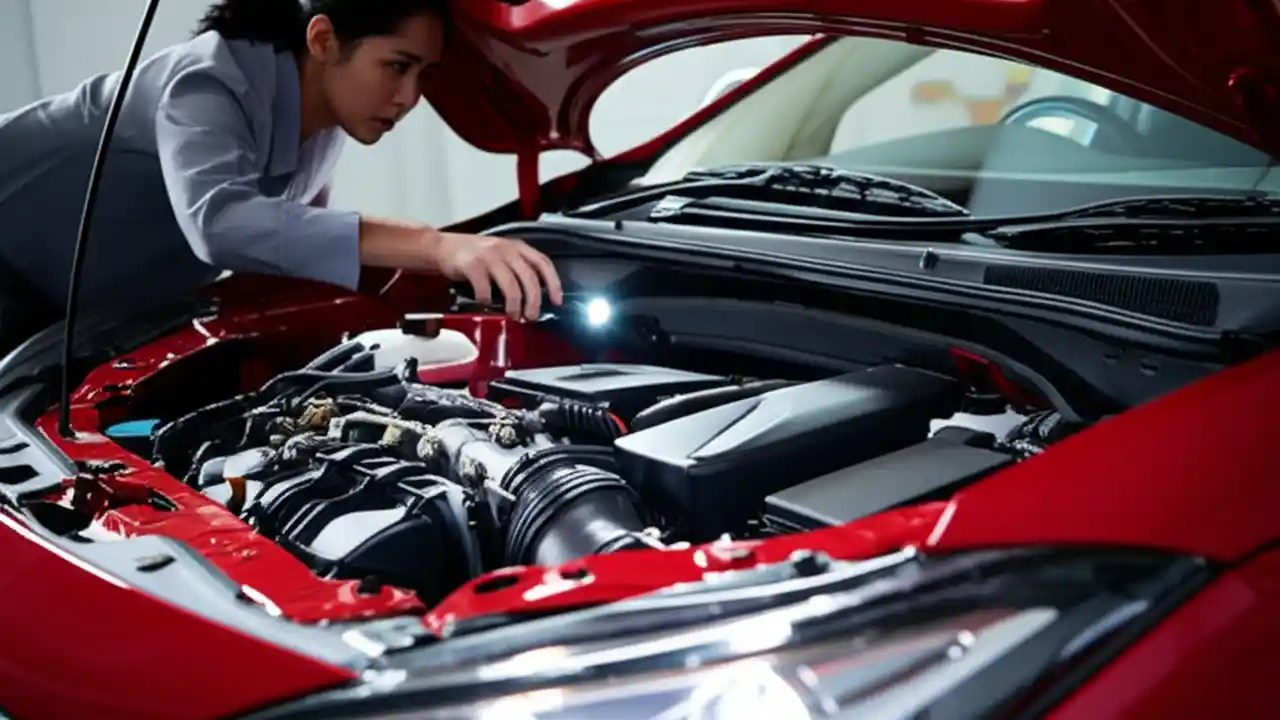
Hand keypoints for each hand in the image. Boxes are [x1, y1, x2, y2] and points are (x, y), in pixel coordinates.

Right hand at [433, 233, 563, 319]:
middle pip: (529, 277)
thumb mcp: (500, 255)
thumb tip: (533, 297)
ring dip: (514, 305)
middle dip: (533, 301)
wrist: (442, 247)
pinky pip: (485, 288)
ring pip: (511, 285)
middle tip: (532, 316)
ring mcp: (489, 256)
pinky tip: (485, 304)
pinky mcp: (472, 265)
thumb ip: (516, 269)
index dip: (553, 283)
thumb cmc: (472, 255)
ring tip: (513, 315)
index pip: (542, 263)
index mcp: (516, 247)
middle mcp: (505, 249)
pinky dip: (487, 301)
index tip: (556, 301)